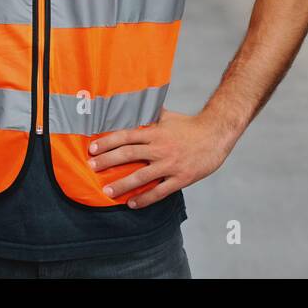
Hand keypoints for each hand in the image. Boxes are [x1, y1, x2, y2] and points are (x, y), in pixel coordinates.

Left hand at [86, 107, 234, 208]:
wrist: (216, 134)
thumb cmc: (191, 125)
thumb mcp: (168, 116)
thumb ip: (150, 114)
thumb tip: (134, 105)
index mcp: (155, 132)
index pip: (126, 136)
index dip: (107, 142)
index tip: (92, 148)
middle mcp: (160, 148)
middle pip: (128, 155)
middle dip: (107, 161)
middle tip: (91, 168)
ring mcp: (170, 164)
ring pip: (141, 176)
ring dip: (122, 184)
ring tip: (107, 191)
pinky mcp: (181, 178)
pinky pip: (159, 191)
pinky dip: (145, 199)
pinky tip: (132, 203)